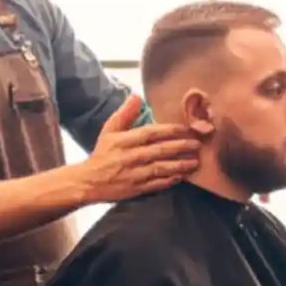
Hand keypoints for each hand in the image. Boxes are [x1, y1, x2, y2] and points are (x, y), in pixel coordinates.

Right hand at [79, 96, 199, 202]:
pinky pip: (156, 184)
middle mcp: (130, 157)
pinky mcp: (136, 189)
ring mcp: (134, 174)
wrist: (88, 182)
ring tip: (194, 162)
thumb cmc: (102, 154)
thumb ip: (124, 114)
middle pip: (159, 150)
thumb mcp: (109, 131)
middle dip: (180, 147)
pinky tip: (181, 176)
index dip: (169, 130)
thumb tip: (136, 96)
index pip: (150, 133)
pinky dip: (169, 181)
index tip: (185, 129)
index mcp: (124, 141)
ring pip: (161, 168)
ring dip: (179, 165)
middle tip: (197, 144)